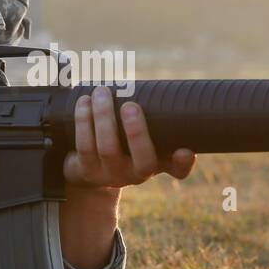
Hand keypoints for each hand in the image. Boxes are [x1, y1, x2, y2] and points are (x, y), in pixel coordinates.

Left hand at [63, 85, 195, 190]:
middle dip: (137, 132)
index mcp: (156, 165)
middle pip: (141, 159)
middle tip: (130, 105)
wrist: (91, 171)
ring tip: (102, 92)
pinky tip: (84, 102)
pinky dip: (83, 121)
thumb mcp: (145, 142)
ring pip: (108, 149)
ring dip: (104, 118)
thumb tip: (178, 104)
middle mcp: (135, 175)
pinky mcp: (86, 169)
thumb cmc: (125, 148)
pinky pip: (84, 146)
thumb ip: (164, 129)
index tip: (185, 150)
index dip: (182, 163)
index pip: (177, 169)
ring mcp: (109, 174)